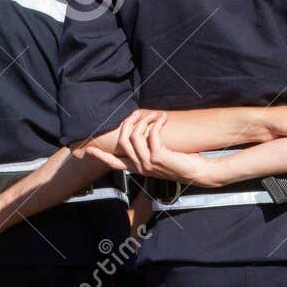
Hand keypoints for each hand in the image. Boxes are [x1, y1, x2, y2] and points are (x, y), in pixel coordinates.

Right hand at [88, 112, 225, 185]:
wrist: (197, 173)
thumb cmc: (181, 163)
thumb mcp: (160, 157)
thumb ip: (149, 148)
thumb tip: (143, 132)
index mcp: (138, 169)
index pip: (115, 164)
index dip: (101, 157)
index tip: (89, 150)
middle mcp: (140, 167)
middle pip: (123, 141)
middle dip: (128, 123)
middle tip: (138, 113)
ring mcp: (148, 163)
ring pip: (135, 136)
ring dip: (145, 121)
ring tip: (155, 115)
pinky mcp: (158, 157)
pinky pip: (151, 135)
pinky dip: (156, 123)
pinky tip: (163, 119)